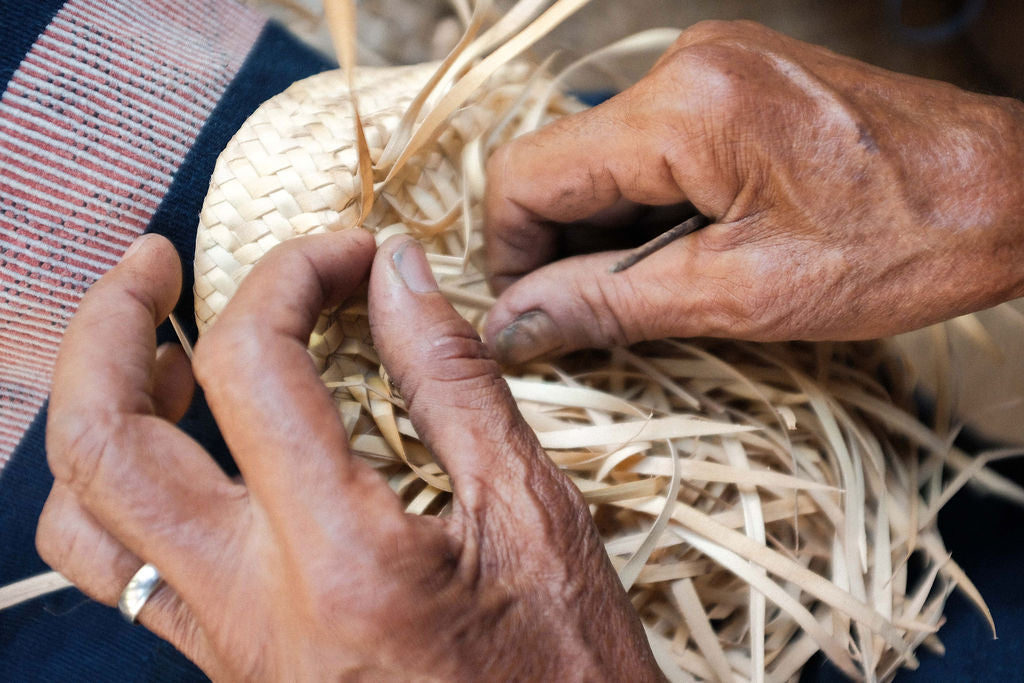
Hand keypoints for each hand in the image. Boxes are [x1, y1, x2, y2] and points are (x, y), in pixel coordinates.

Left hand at [36, 232, 659, 679]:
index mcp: (345, 558)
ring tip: (159, 354)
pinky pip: (127, 577)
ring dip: (98, 413)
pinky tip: (190, 456)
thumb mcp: (529, 511)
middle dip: (111, 323)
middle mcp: (256, 609)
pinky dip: (126, 491)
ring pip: (84, 522)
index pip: (253, 369)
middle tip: (154, 260)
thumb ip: (451, 379)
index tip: (349, 256)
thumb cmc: (563, 667)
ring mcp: (229, 649)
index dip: (292, 277)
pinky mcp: (232, 669)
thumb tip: (396, 269)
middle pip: (105, 443)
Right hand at [484, 20, 1023, 363]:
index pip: (527, 176)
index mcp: (680, 110)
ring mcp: (709, 64)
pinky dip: (648, 204)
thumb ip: (608, 305)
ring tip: (664, 284)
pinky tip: (689, 246)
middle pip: (561, 163)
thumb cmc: (899, 244)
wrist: (1007, 190)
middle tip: (596, 316)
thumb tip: (513, 325)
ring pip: (602, 156)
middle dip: (561, 247)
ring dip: (607, 231)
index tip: (529, 316)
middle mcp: (683, 64)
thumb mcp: (738, 295)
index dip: (509, 255)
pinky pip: (650, 144)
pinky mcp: (732, 79)